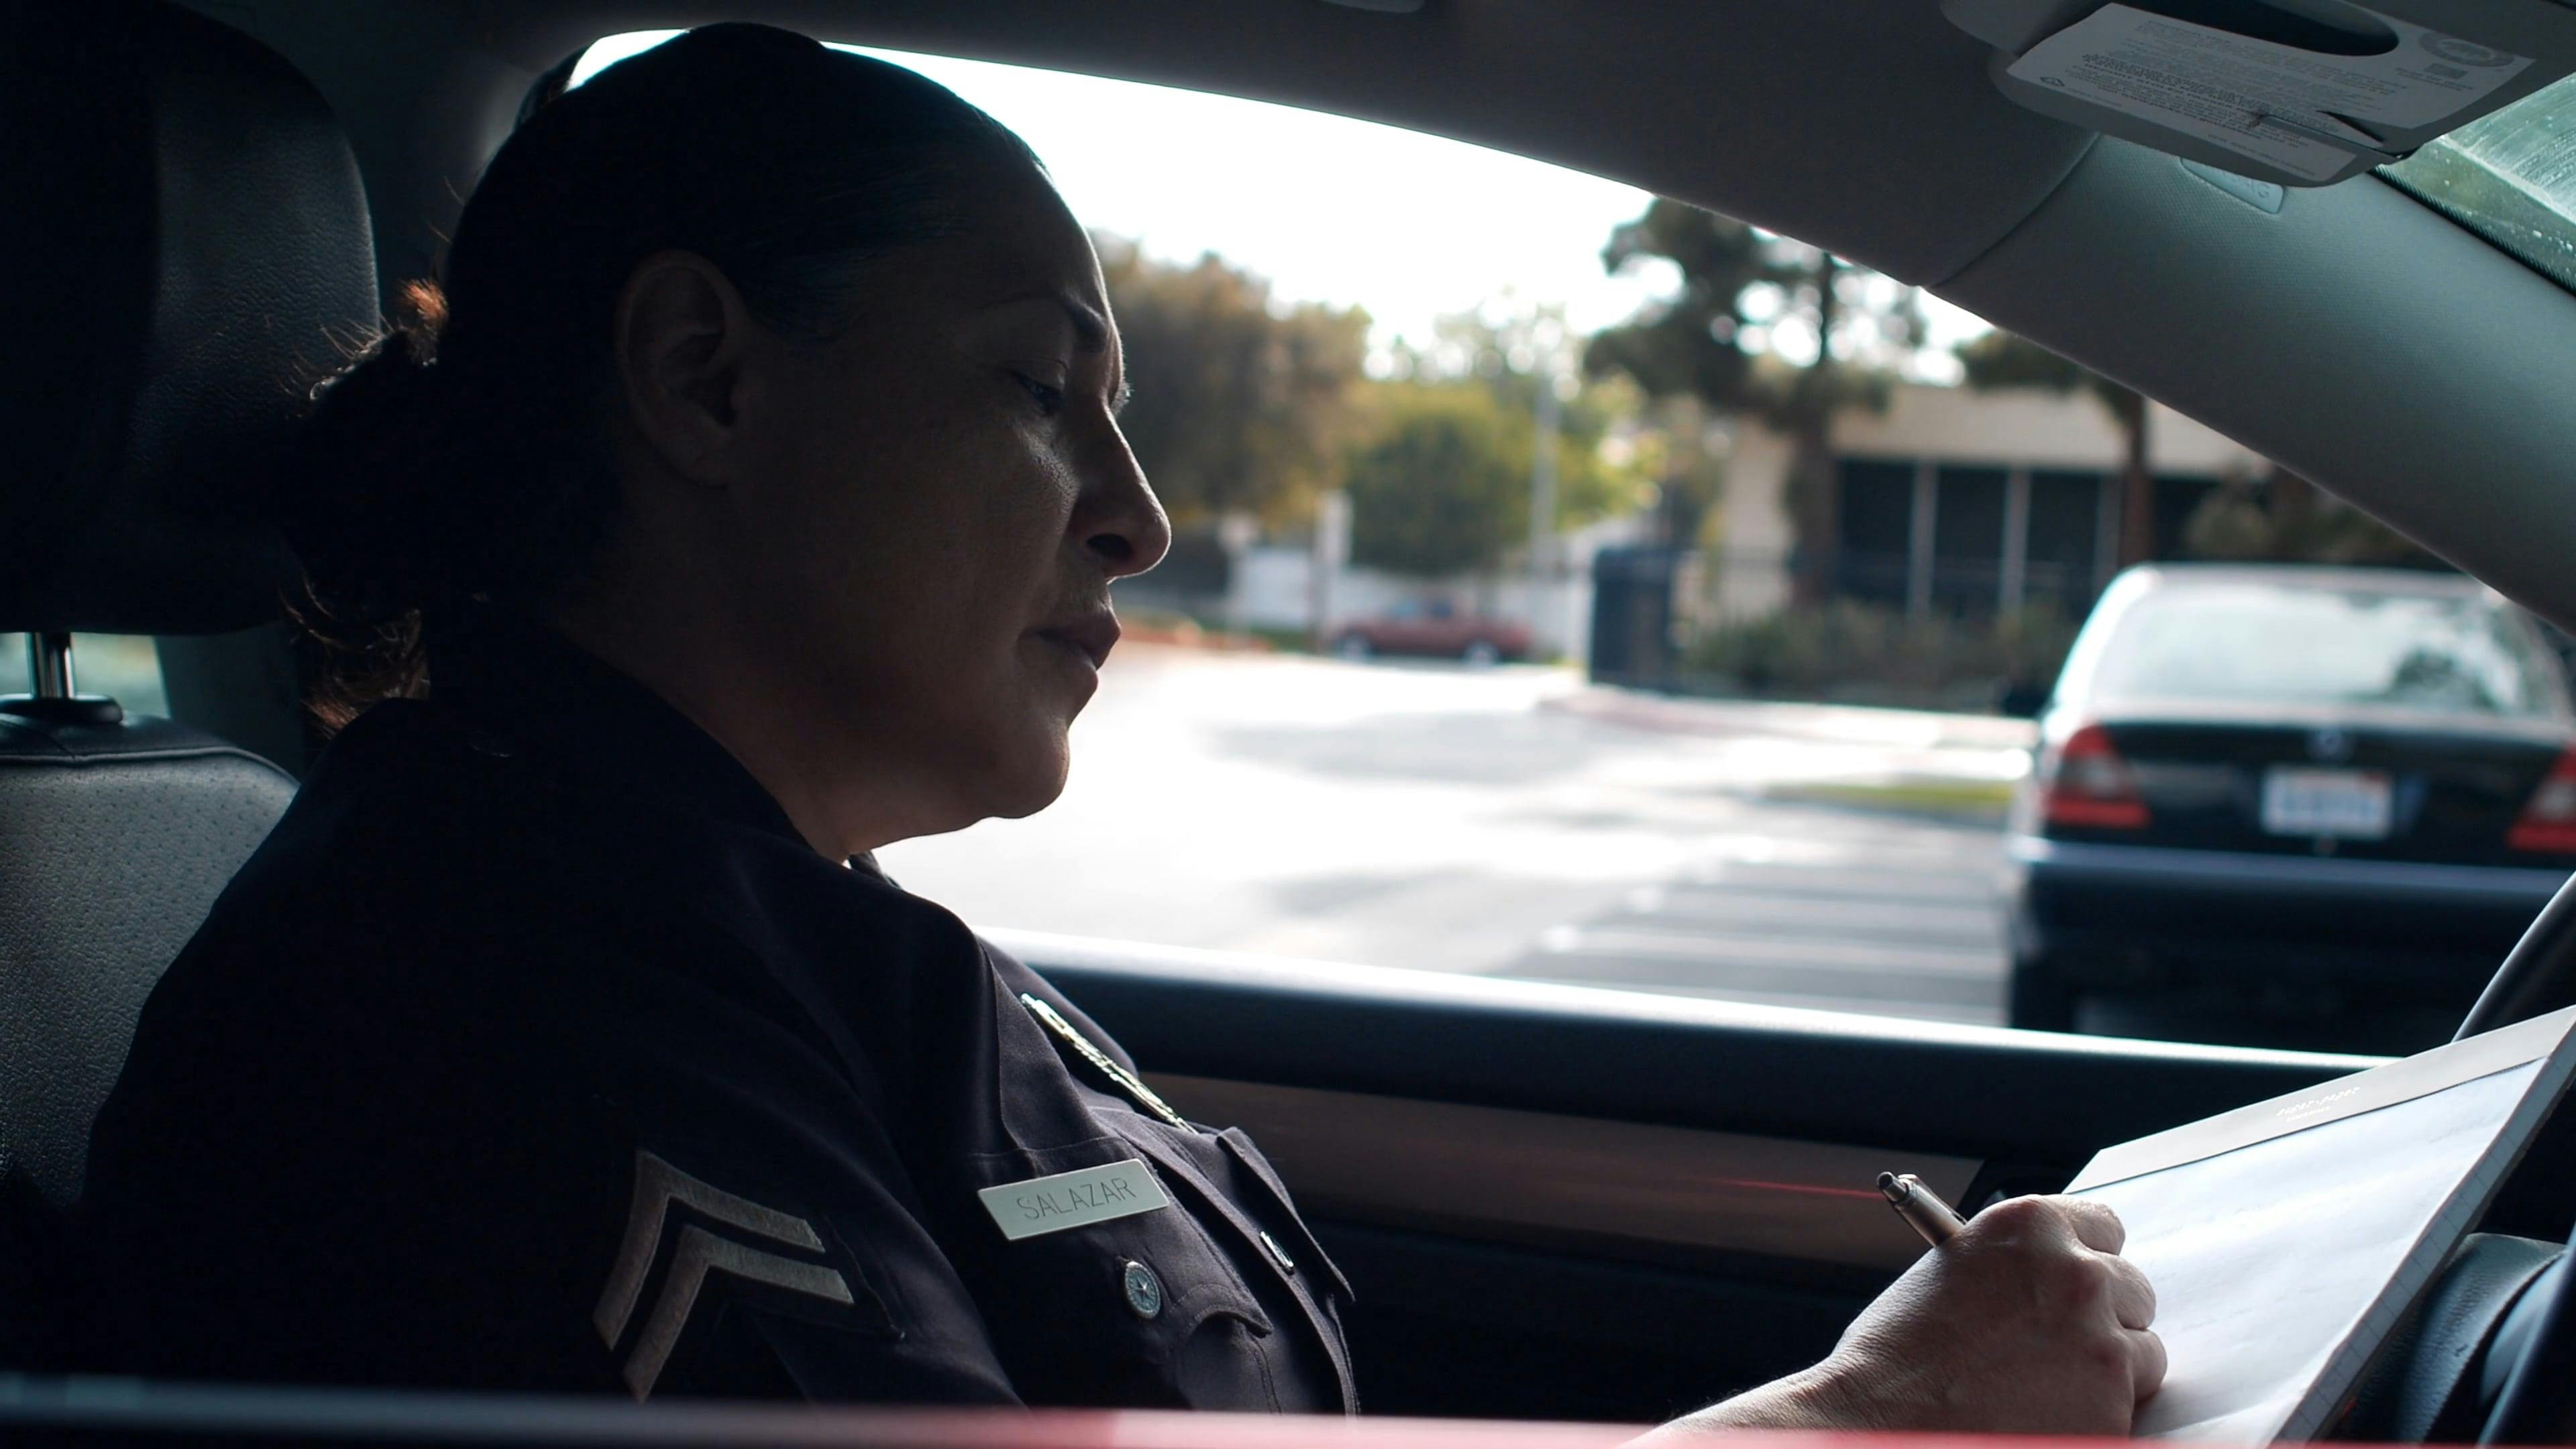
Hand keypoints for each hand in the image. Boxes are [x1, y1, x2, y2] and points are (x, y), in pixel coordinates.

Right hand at [1638, 1195, 2164, 1439]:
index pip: (2105, 1228)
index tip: (2077, 1286)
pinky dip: (2101, 1414)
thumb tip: (2052, 1277)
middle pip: (2133, 1289)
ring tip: (2045, 1388)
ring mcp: (2100, 1338)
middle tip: (2056, 1349)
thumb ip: (2015, 1266)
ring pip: (2143, 1350)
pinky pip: (2133, 1405)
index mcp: (2031, 1226)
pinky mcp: (2114, 1403)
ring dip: (2108, 1370)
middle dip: (2104, 1318)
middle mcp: (2075, 1272)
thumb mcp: (1952, 1271)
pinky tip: (2046, 1416)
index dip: (2089, 1261)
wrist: (1879, 1421)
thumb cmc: (1897, 1356)